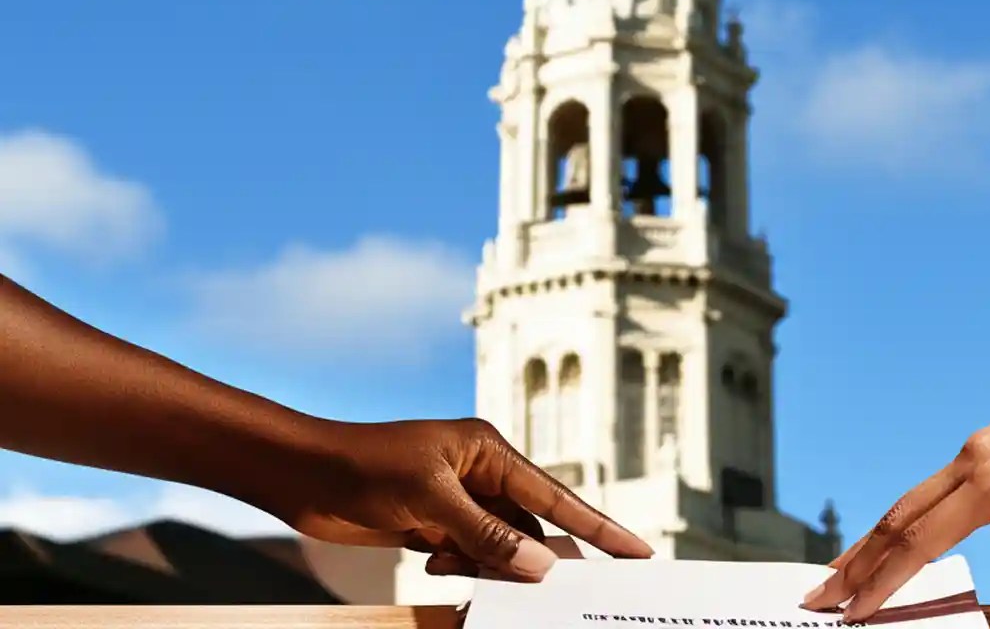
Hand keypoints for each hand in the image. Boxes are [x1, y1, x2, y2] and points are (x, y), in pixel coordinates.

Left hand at [263, 417, 652, 581]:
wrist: (303, 475)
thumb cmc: (363, 468)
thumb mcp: (430, 500)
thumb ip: (489, 535)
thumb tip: (543, 565)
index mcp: (489, 450)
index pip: (557, 496)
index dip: (600, 528)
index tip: (638, 554)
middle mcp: (481, 473)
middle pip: (530, 529)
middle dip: (526, 557)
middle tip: (532, 586)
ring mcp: (459, 500)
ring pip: (499, 547)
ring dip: (482, 563)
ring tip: (441, 556)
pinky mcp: (435, 523)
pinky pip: (470, 554)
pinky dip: (459, 564)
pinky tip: (429, 558)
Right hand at [803, 337, 989, 628]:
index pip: (921, 544)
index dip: (884, 583)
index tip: (852, 612)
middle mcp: (971, 462)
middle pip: (896, 520)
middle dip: (855, 563)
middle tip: (817, 596)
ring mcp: (974, 451)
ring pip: (906, 502)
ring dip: (871, 540)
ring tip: (841, 571)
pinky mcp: (985, 447)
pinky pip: (927, 489)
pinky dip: (900, 518)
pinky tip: (896, 534)